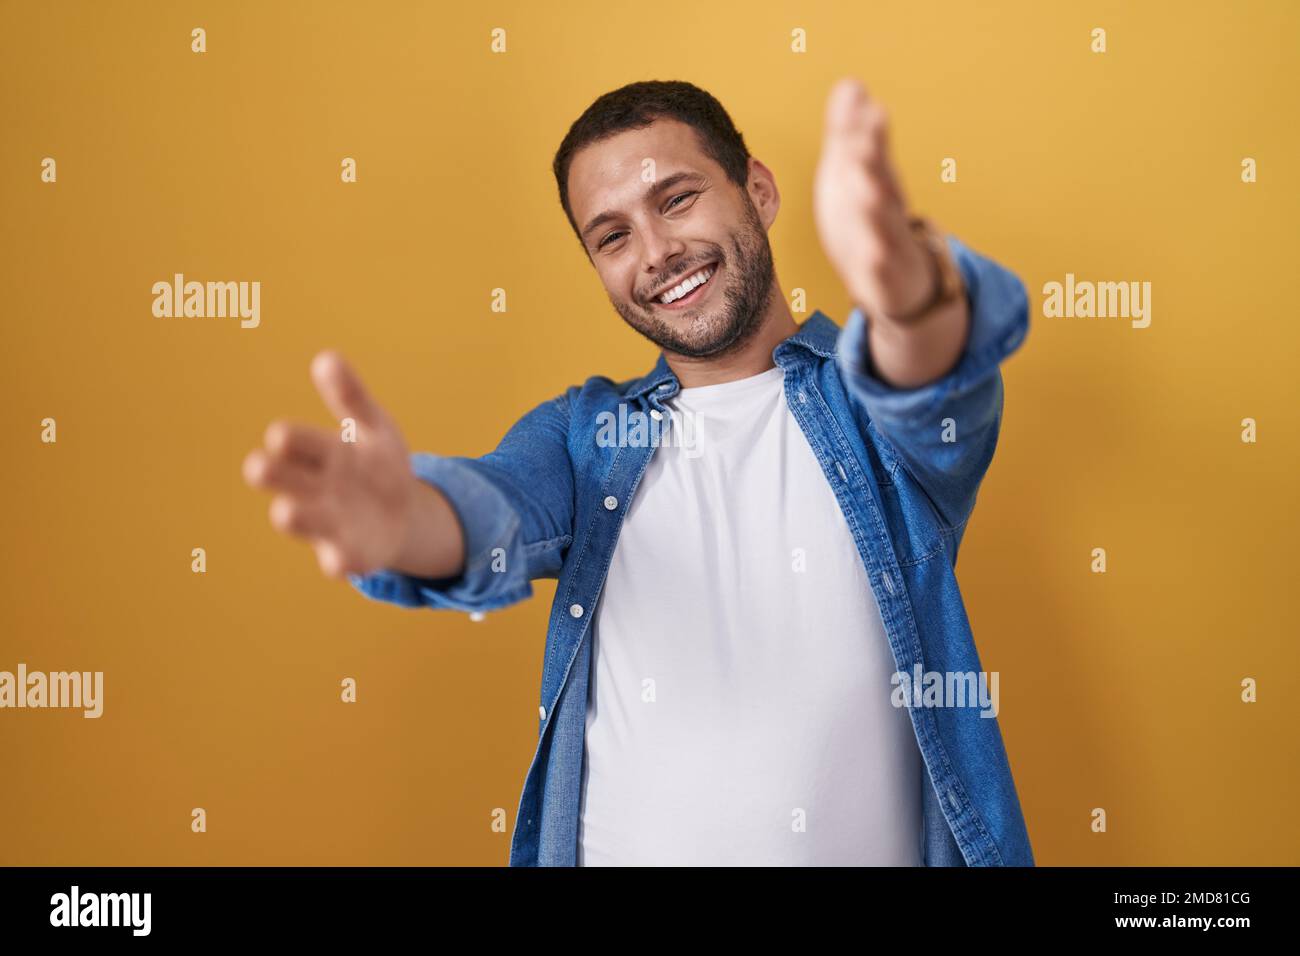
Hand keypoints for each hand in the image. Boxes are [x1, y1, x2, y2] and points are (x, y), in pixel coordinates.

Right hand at [242, 350, 419, 578]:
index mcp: (320, 453)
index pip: (295, 443)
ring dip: (294, 516)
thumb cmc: (377, 464)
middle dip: (273, 473)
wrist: (403, 514)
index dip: (289, 441)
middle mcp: (316, 487)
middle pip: (286, 479)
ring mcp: (330, 522)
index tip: (281, 437)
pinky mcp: (351, 554)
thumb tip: (327, 358)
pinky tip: (340, 561)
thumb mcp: (373, 427)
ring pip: (303, 519)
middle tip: (259, 467)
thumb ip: (352, 397)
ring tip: (285, 512)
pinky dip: (338, 561)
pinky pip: (339, 560)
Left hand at [813, 77, 935, 323]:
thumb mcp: (856, 174)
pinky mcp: (885, 278)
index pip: (870, 152)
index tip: (872, 109)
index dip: (869, 133)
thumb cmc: (870, 218)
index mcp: (875, 180)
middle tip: (863, 142)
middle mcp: (885, 207)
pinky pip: (882, 272)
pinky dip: (879, 265)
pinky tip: (873, 259)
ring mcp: (888, 243)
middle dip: (872, 163)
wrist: (901, 279)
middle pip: (880, 182)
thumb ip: (851, 131)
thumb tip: (851, 85)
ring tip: (867, 193)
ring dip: (876, 209)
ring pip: (882, 225)